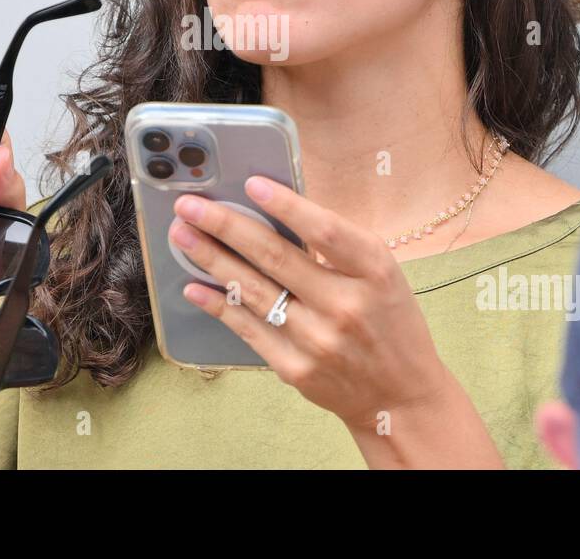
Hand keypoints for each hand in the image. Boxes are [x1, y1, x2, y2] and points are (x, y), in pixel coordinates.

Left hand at [168, 177, 453, 430]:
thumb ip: (337, 246)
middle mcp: (345, 305)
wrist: (398, 396)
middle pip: (276, 257)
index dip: (286, 205)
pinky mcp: (294, 368)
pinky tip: (193, 286)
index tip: (251, 184)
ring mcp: (317, 340)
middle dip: (226, 226)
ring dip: (211, 259)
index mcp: (374, 272)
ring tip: (181, 236)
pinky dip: (218, 305)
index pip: (325, 231)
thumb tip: (275, 209)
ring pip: (253, 290)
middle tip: (190, 206)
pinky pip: (247, 329)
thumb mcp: (381, 275)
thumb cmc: (389, 323)